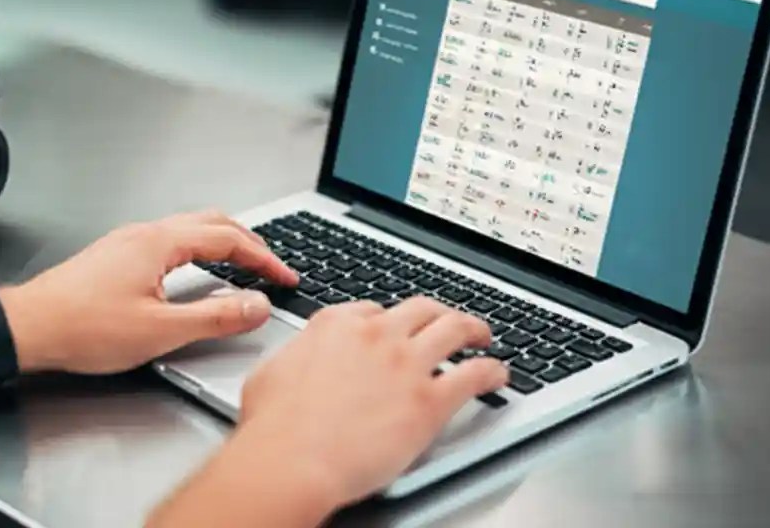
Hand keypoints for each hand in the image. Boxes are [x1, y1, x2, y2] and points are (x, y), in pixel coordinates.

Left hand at [0, 210, 298, 373]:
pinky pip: (169, 240)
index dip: (264, 258)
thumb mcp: (161, 330)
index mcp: (160, 243)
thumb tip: (256, 305)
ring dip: (221, 242)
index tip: (285, 276)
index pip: (229, 239)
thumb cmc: (83, 328)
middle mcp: (144, 233)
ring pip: (188, 228)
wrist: (28, 328)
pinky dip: (196, 250)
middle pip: (211, 221)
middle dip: (248, 241)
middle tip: (270, 264)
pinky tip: (194, 272)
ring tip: (241, 265)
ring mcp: (127, 242)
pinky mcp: (114, 256)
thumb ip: (215, 316)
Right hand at [235, 298, 508, 510]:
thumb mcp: (272, 372)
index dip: (391, 321)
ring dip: (474, 330)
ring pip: (454, 329)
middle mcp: (375, 335)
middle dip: (438, 313)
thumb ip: (296, 357)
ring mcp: (406, 364)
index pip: (375, 310)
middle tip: (448, 322)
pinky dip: (491, 372)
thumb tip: (298, 359)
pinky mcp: (429, 400)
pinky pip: (474, 375)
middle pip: (421, 310)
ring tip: (483, 336)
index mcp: (336, 325)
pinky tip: (497, 375)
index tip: (396, 329)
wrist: (292, 459)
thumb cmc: (275, 427)